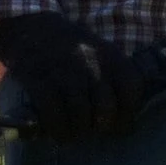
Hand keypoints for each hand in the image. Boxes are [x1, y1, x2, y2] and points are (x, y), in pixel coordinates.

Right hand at [0, 12, 146, 138]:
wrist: (33, 29)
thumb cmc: (74, 50)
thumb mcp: (103, 54)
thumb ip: (117, 80)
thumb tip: (127, 123)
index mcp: (112, 58)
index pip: (132, 90)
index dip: (127, 114)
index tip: (118, 125)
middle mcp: (91, 64)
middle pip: (106, 108)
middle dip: (101, 126)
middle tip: (93, 130)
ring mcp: (65, 72)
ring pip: (80, 114)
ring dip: (78, 131)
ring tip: (73, 135)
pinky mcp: (40, 80)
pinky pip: (54, 113)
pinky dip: (57, 129)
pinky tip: (58, 134)